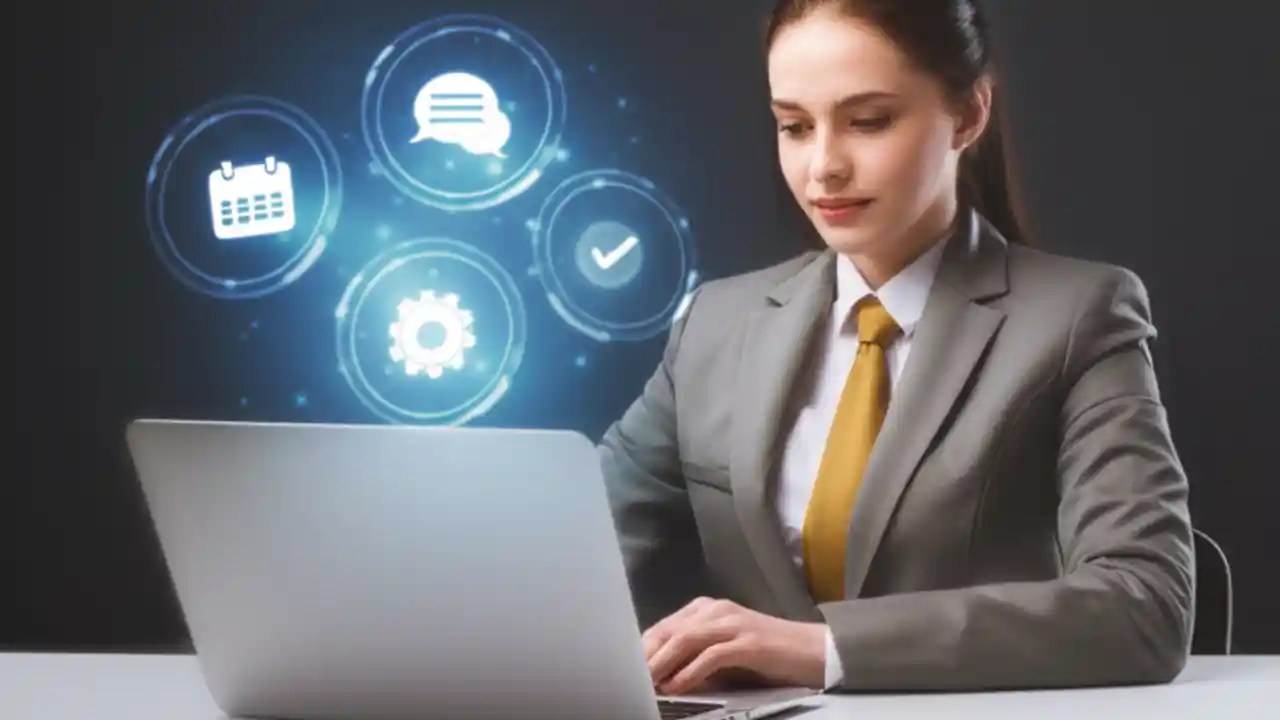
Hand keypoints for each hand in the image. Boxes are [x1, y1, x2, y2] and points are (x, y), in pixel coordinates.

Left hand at [641, 597, 827, 694]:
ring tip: (646, 683)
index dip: (642, 650)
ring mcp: (732, 623)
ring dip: (662, 663)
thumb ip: (694, 658)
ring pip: (685, 639)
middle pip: (669, 630)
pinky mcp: (749, 641)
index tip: (625, 671)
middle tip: (628, 679)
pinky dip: (690, 671)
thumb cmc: (767, 656)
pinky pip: (712, 655)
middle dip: (646, 656)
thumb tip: (660, 676)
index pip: (663, 627)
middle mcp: (716, 610)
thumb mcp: (724, 653)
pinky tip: (677, 686)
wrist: (814, 651)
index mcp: (706, 610)